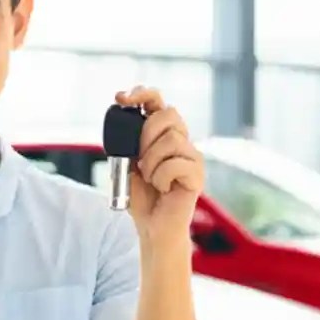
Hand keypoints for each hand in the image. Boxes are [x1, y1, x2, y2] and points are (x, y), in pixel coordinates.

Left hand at [114, 86, 204, 246]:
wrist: (152, 225)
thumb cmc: (141, 195)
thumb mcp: (125, 162)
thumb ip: (126, 140)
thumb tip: (122, 111)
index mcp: (162, 134)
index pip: (157, 102)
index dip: (142, 94)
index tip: (121, 98)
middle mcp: (181, 140)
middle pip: (167, 114)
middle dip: (145, 135)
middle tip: (139, 160)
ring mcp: (192, 156)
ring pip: (170, 140)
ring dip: (151, 163)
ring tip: (152, 179)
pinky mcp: (198, 173)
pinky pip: (175, 164)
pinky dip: (161, 178)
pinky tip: (164, 189)